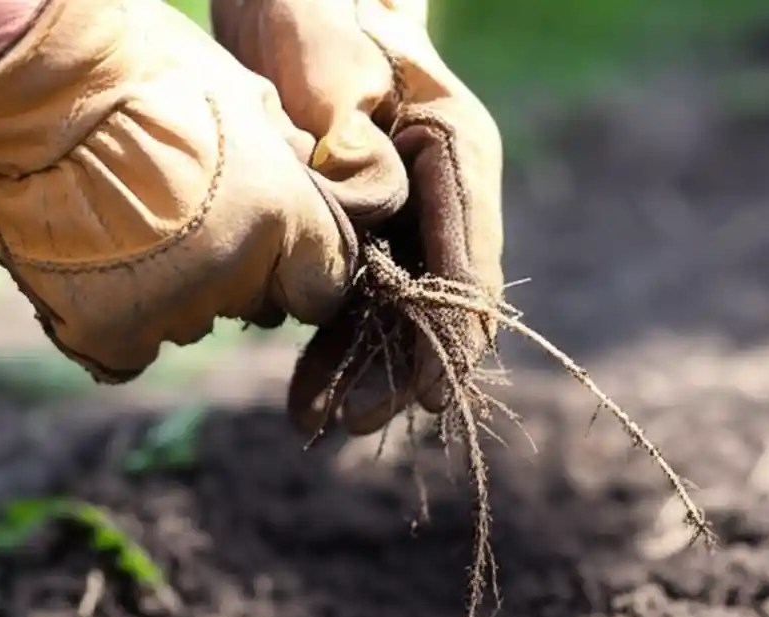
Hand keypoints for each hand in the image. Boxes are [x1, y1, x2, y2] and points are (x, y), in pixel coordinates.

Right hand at [0, 0, 357, 382]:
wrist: (48, 92)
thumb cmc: (148, 73)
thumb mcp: (244, 95)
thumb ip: (282, 154)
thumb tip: (299, 171)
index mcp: (286, 221)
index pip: (323, 285)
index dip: (299, 269)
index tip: (272, 248)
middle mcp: (238, 278)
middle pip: (251, 304)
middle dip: (228, 271)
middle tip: (177, 217)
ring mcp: (172, 313)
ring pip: (185, 323)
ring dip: (165, 291)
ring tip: (117, 231)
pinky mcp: (108, 334)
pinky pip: (125, 353)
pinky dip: (111, 325)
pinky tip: (89, 276)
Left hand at [213, 0, 505, 436]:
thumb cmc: (310, 16)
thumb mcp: (330, 65)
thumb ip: (351, 149)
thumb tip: (360, 233)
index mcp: (454, 151)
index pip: (464, 259)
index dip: (447, 334)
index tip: (432, 395)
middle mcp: (441, 192)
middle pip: (436, 300)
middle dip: (399, 369)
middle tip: (351, 423)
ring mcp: (404, 213)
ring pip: (396, 311)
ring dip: (363, 370)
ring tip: (318, 423)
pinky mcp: (364, 227)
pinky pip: (358, 299)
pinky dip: (334, 344)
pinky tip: (305, 392)